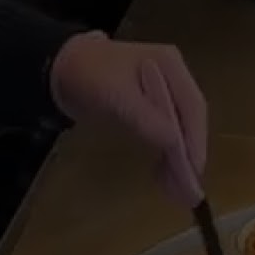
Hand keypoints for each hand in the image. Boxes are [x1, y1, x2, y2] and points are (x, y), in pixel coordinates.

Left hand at [51, 32, 206, 207]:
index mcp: (171, 65)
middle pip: (191, 118)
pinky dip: (166, 154)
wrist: (58, 67)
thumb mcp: (115, 95)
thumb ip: (146, 118)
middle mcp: (174, 77)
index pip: (193, 105)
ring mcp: (165, 92)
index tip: (194, 170)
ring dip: (179, 158)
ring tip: (176, 189)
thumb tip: (175, 144)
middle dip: (189, 153)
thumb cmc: (86, 75)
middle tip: (188, 188)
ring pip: (181, 128)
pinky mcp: (151, 107)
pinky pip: (166, 132)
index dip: (196, 138)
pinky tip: (163, 173)